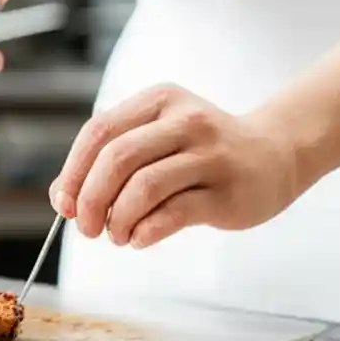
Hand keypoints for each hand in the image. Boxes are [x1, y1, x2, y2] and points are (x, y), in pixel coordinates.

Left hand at [48, 84, 309, 248]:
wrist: (276, 155)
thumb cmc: (200, 151)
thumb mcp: (155, 139)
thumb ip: (108, 161)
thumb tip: (63, 198)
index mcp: (159, 101)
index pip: (99, 132)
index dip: (74, 171)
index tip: (64, 204)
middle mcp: (186, 121)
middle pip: (117, 158)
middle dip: (91, 199)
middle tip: (87, 228)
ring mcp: (210, 154)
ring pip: (143, 187)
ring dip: (118, 219)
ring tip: (116, 235)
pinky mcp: (228, 191)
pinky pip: (173, 213)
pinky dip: (145, 231)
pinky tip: (139, 238)